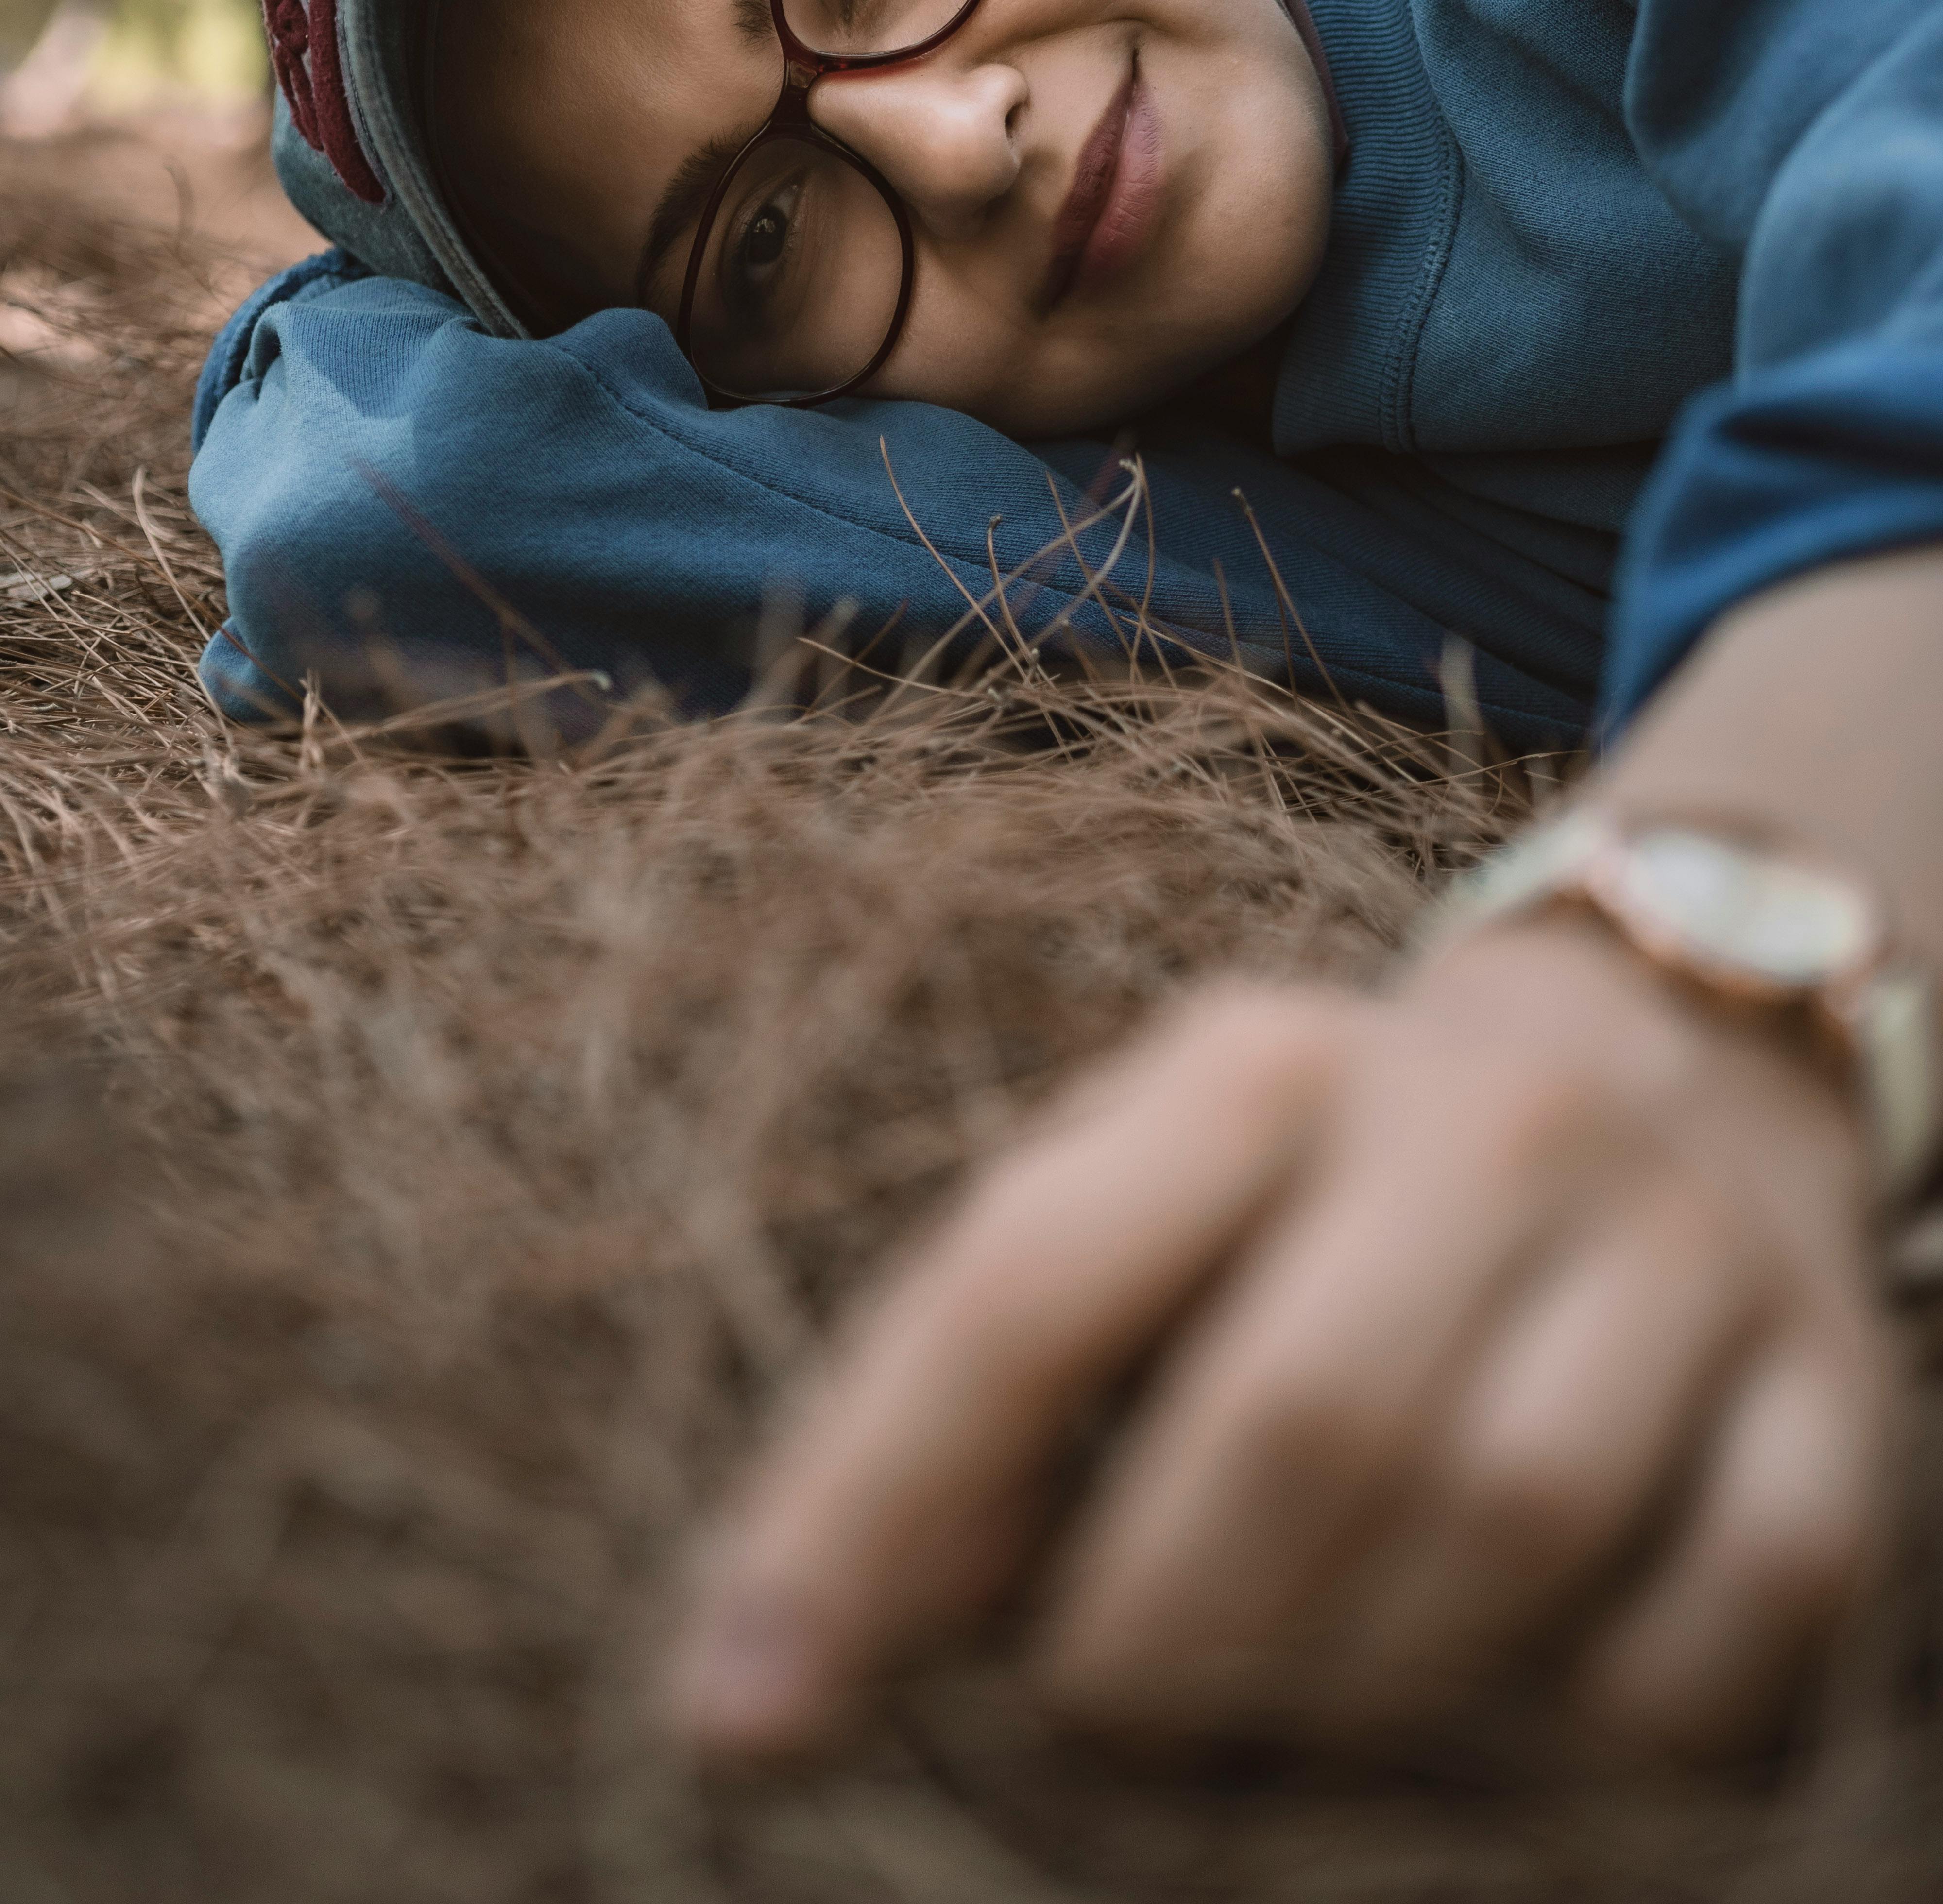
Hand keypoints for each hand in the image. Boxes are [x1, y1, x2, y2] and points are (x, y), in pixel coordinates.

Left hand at [668, 924, 1895, 1765]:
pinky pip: (1715, 1623)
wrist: (1666, 1071)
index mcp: (1256, 1064)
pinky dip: (1579, 1731)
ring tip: (1257, 1747)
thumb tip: (770, 1683)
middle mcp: (1477, 1123)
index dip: (867, 1512)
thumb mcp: (1134, 1218)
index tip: (741, 1716)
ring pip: (1502, 1524)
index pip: (1028, 1283)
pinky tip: (1480, 1736)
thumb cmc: (1327, 1199)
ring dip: (1345, 1701)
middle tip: (1083, 1744)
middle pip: (1289, 1425)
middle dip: (1149, 1644)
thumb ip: (961, 1411)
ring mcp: (1677, 1251)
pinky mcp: (1827, 1392)